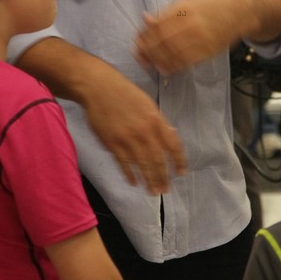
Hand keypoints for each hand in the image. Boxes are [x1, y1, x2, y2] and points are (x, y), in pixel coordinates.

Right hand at [84, 71, 186, 193]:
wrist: (98, 88)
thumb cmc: (124, 93)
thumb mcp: (147, 103)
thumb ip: (158, 121)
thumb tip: (170, 135)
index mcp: (155, 120)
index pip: (173, 145)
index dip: (179, 161)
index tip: (182, 173)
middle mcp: (144, 132)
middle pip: (158, 160)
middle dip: (163, 177)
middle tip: (166, 189)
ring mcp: (127, 139)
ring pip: (142, 165)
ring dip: (149, 180)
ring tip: (154, 192)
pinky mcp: (112, 144)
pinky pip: (124, 164)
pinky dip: (130, 175)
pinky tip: (134, 183)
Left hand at [135, 0, 236, 74]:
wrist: (238, 13)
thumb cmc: (210, 7)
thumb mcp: (187, 3)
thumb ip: (166, 13)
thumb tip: (145, 19)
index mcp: (183, 9)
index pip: (157, 25)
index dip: (144, 36)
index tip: (137, 42)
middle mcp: (190, 24)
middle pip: (162, 40)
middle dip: (147, 50)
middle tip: (139, 56)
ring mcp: (199, 39)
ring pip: (172, 53)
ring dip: (157, 60)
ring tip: (148, 63)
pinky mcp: (207, 51)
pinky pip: (185, 61)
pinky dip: (172, 66)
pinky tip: (164, 68)